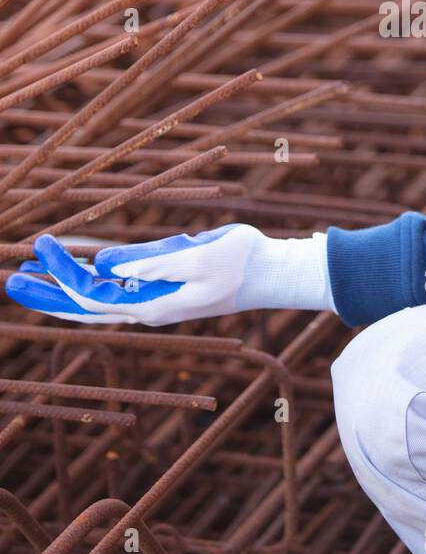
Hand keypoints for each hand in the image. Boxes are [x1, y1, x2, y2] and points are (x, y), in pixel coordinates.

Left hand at [6, 225, 333, 325]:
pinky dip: (90, 280)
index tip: (41, 245)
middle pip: (84, 306)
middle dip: (47, 293)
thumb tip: (105, 266)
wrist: (272, 274)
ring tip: (32, 272)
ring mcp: (153, 300)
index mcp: (152, 304)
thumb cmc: (242, 262)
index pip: (92, 293)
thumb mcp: (199, 257)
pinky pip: (115, 289)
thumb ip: (152, 262)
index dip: (63, 271)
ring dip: (63, 286)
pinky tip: (75, 269)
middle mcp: (146, 308)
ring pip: (96, 299)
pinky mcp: (162, 290)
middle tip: (12, 279)